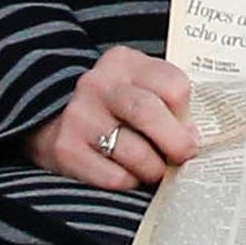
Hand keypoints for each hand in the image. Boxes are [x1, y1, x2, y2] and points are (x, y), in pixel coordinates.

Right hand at [26, 46, 198, 189]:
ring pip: (135, 153)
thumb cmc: (112, 106)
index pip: (173, 85)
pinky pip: (114, 177)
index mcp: (124, 62)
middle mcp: (98, 84)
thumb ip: (167, 100)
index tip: (191, 131)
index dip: (188, 114)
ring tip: (155, 170)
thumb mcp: (138, 85)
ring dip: (154, 169)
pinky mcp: (66, 150)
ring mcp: (79, 116)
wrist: (51, 118)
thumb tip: (195, 137)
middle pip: (149, 114)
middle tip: (184, 156)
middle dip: (176, 143)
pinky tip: (129, 174)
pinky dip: (130, 182)